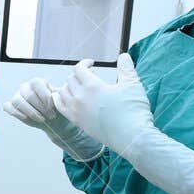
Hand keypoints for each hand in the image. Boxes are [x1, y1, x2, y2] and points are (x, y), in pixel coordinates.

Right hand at [3, 77, 104, 161]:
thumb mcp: (70, 94)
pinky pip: (9, 107)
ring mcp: (18, 96)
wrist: (55, 121)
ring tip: (42, 119)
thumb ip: (77, 79)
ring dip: (30, 111)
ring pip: (17, 100)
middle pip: (27, 93)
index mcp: (38, 82)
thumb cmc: (62, 107)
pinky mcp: (12, 107)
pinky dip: (18, 113)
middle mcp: (26, 87)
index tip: (53, 105)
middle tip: (50, 115)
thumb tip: (91, 63)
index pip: (37, 83)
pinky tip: (29, 119)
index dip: (45, 95)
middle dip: (39, 106)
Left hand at [53, 54, 193, 193]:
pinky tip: (67, 98)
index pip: (79, 69)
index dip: (85, 63)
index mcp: (92, 87)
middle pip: (70, 80)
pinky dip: (60, 100)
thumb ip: (126, 69)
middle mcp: (80, 98)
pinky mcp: (77, 122)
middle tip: (90, 76)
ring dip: (69, 86)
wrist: (132, 138)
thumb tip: (123, 55)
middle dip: (79, 75)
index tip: (92, 64)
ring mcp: (76, 111)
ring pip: (62, 93)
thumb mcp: (132, 85)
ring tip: (79, 86)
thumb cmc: (134, 111)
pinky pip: (60, 107)